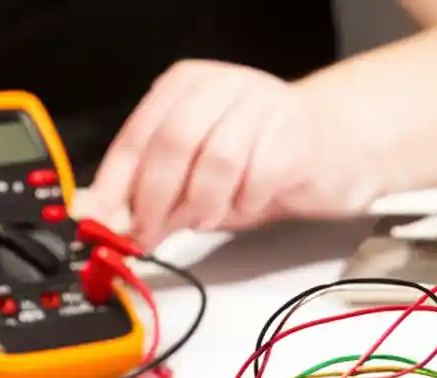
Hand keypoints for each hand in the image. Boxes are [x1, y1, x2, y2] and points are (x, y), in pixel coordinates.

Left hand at [88, 60, 382, 248]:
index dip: (117, 185)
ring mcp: (262, 105)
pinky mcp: (295, 134)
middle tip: (150, 233)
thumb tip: (102, 218)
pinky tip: (246, 205)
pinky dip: (245, 203)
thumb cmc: (261, 158)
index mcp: (186, 86)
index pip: (138, 135)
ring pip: (215, 161)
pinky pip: (257, 178)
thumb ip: (152, 191)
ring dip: (203, 204)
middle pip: (172, 143)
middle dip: (155, 200)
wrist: (334, 147)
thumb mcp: (195, 174)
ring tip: (204, 218)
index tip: (103, 223)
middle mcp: (222, 86)